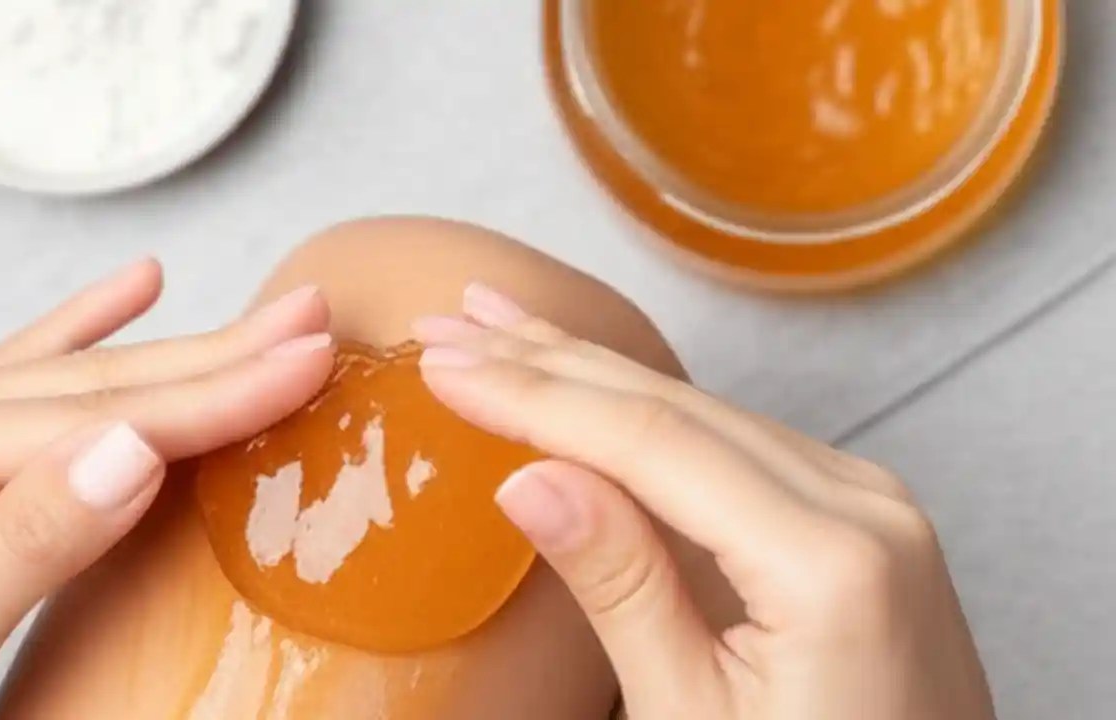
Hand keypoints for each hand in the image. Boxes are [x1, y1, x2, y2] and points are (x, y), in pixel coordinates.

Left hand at [0, 260, 334, 719]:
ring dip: (180, 349)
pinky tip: (133, 290)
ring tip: (261, 321)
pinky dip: (86, 329)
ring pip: (79, 376)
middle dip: (221, 353)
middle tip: (315, 319)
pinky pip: (27, 378)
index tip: (311, 365)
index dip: (219, 394)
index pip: (104, 419)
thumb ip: (25, 543)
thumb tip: (137, 447)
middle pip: (102, 379)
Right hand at [412, 284, 994, 719]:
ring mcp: (869, 503)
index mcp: (829, 563)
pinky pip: (740, 441)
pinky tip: (597, 389)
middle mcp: (864, 506)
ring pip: (706, 410)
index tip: (448, 364)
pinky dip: (655, 413)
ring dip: (595, 373)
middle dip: (551, 359)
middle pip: (678, 406)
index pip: (651, 442)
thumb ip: (623, 589)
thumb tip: (531, 477)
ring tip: (505, 333)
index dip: (537, 396)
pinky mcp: (859, 515)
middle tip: (454, 324)